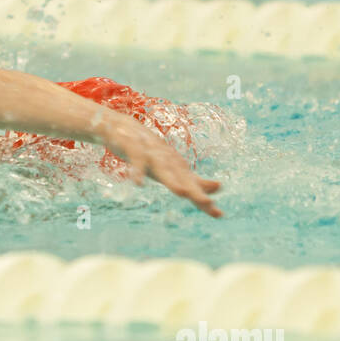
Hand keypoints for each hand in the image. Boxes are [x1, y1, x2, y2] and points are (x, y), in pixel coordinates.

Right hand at [102, 114, 223, 217]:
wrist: (120, 125)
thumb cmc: (148, 150)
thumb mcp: (171, 167)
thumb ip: (191, 180)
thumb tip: (218, 188)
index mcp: (175, 167)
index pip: (192, 185)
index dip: (203, 199)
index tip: (218, 215)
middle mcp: (166, 160)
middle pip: (182, 178)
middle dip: (194, 191)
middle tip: (208, 203)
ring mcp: (150, 152)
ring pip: (162, 168)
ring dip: (172, 180)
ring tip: (181, 193)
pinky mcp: (132, 145)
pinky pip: (136, 159)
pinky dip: (138, 170)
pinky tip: (138, 183)